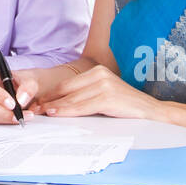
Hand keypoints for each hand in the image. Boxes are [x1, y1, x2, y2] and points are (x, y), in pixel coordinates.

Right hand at [0, 63, 37, 124]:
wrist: (12, 88)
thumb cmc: (15, 81)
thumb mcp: (26, 79)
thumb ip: (27, 87)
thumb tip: (21, 100)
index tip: (12, 104)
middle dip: (1, 111)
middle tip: (18, 115)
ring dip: (1, 118)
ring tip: (18, 117)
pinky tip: (9, 118)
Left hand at [41, 64, 161, 119]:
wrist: (151, 111)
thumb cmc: (126, 105)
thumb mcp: (103, 95)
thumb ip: (84, 96)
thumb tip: (59, 103)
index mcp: (97, 71)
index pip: (67, 84)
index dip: (50, 94)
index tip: (37, 102)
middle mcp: (99, 75)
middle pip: (66, 90)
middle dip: (48, 100)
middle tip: (33, 109)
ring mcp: (103, 85)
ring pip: (72, 99)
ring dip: (54, 107)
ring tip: (40, 113)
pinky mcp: (107, 97)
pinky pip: (81, 106)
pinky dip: (66, 111)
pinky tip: (56, 113)